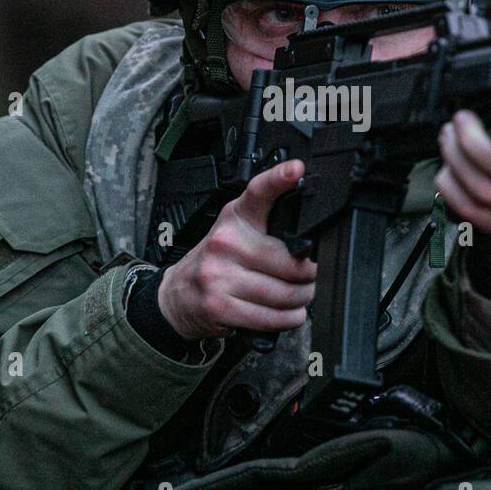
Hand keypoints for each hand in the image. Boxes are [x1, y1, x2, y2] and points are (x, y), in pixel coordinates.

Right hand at [157, 159, 317, 339]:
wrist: (178, 294)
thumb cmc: (216, 261)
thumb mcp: (235, 232)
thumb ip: (268, 228)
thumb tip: (313, 241)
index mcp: (236, 217)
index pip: (259, 192)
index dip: (279, 179)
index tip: (295, 170)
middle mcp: (226, 242)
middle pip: (291, 262)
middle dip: (310, 275)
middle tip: (310, 278)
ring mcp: (220, 274)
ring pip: (285, 293)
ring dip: (302, 300)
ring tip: (300, 297)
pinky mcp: (220, 305)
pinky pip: (271, 317)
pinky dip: (288, 319)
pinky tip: (288, 313)